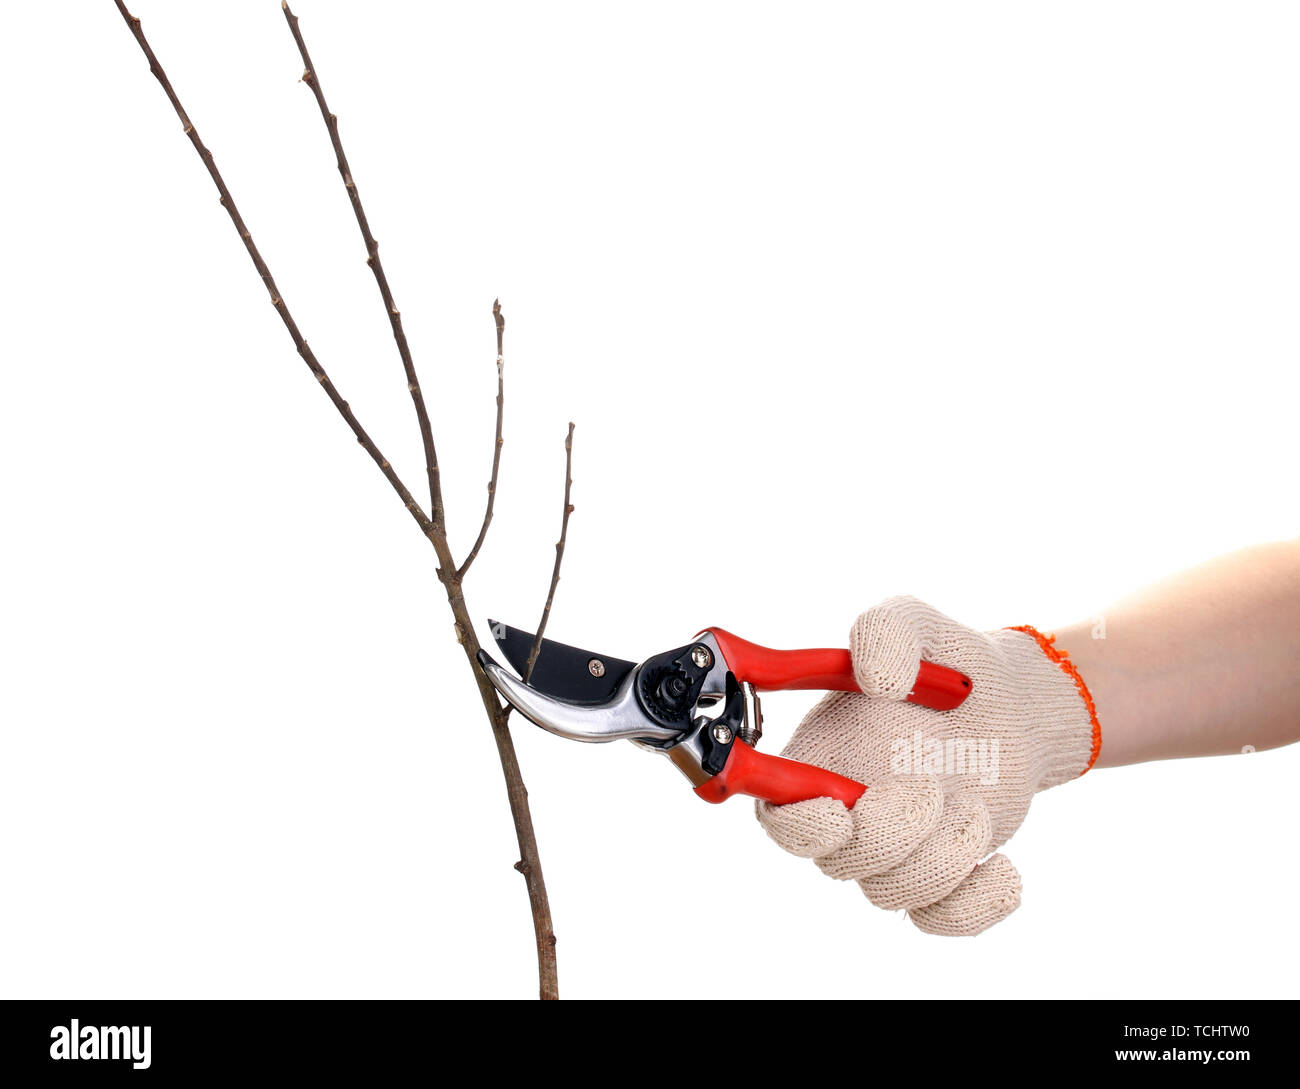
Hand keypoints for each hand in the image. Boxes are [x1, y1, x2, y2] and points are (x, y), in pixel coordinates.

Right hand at [756, 597, 1098, 934]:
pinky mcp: (939, 876)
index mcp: (818, 758)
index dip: (798, 827)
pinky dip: (975, 904)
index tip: (837, 811)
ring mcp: (891, 850)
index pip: (778, 817)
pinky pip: (941, 919)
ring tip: (976, 807)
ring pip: (891, 894)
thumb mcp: (911, 621)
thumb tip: (879, 680)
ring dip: (941, 858)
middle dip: (889, 831)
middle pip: (838, 863)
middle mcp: (845, 811)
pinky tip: (1003, 868)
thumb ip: (884, 631)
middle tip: (932, 781)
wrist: (1011, 702)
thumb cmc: (944, 661)